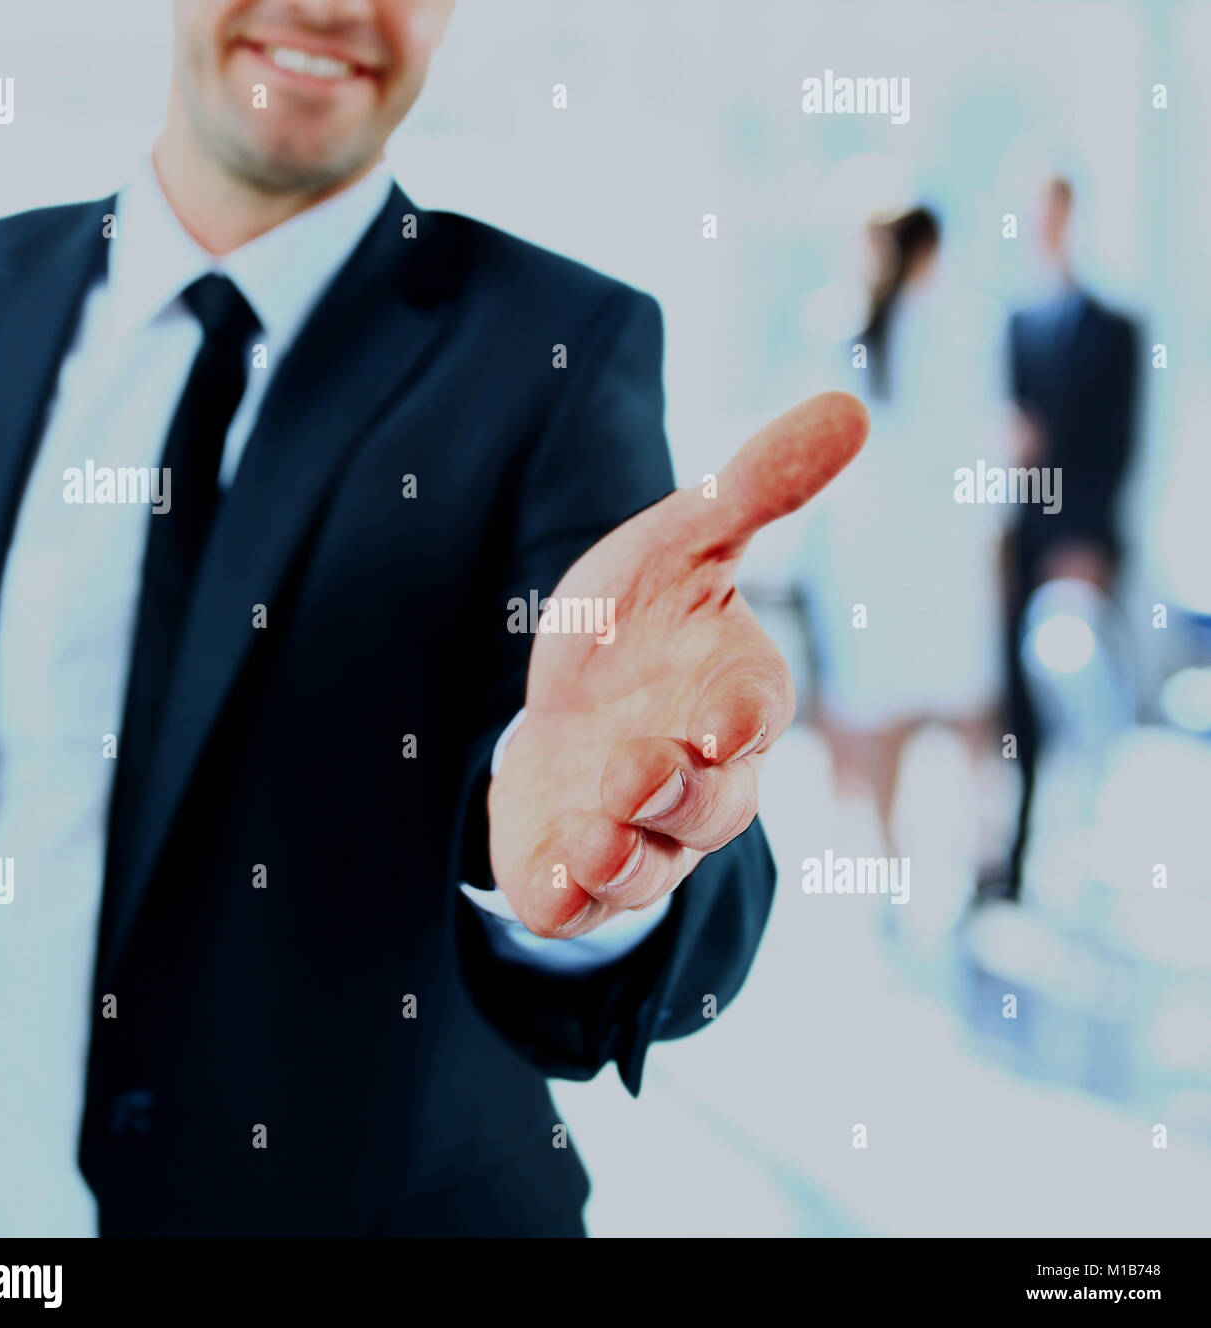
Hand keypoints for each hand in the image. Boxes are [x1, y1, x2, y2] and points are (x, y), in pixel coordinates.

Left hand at [487, 391, 869, 936]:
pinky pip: (581, 902)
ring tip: (594, 841)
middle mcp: (699, 775)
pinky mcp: (577, 866)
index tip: (723, 720)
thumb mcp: (681, 541)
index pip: (754, 709)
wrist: (569, 700)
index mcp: (733, 694)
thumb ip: (755, 487)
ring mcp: (639, 830)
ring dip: (626, 860)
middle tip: (639, 771)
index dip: (742, 717)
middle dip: (678, 796)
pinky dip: (567, 899)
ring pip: (651, 867)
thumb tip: (851, 403)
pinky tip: (543, 885)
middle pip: (712, 807)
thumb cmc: (638, 622)